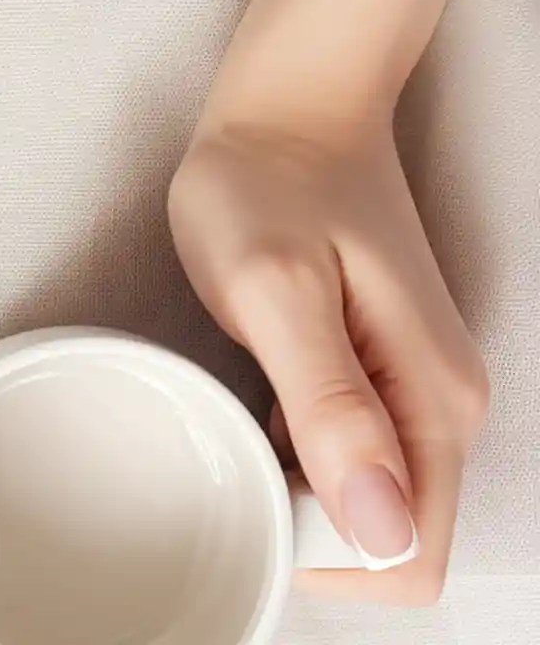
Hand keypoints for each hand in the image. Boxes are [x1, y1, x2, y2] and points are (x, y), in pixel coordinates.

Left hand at [168, 123, 488, 604]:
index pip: (410, 556)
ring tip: (236, 428)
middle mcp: (436, 408)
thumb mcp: (278, 290)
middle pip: (387, 539)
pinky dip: (291, 458)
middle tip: (233, 457)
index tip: (255, 500)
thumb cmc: (268, 185)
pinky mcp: (372, 374)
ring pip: (361, 503)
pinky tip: (249, 412)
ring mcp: (405, 392)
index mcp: (432, 401)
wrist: (287, 112)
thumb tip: (381, 523)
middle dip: (307, 531)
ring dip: (295, 494)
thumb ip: (330, 405)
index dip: (329, 557)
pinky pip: (340, 459)